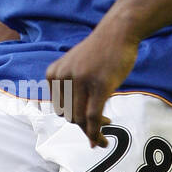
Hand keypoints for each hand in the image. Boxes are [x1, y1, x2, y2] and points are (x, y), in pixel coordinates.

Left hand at [45, 21, 138, 145]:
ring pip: (80, 119)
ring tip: (103, 134)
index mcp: (53, 74)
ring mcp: (81, 81)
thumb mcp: (75, 67)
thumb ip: (69, 89)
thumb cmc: (101, 51)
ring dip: (91, 133)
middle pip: (69, 116)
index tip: (89, 122)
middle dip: (83, 127)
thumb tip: (74, 121)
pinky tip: (102, 140)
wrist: (118, 31)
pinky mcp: (100, 85)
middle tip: (101, 127)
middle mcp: (63, 77)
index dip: (74, 119)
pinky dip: (96, 133)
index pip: (59, 108)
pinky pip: (93, 117)